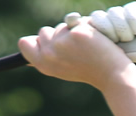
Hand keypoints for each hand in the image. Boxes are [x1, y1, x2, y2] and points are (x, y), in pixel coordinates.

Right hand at [19, 18, 135, 87]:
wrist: (111, 74)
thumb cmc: (88, 70)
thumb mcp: (61, 68)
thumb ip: (46, 57)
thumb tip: (27, 48)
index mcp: (43, 65)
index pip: (25, 43)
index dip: (36, 41)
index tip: (49, 44)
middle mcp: (49, 54)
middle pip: (43, 31)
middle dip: (57, 35)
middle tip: (74, 49)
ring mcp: (62, 43)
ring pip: (60, 26)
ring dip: (71, 31)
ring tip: (85, 46)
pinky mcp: (76, 33)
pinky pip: (76, 21)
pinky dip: (85, 27)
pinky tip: (94, 40)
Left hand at [77, 3, 135, 70]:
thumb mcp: (118, 55)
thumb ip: (101, 48)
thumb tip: (79, 44)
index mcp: (104, 35)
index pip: (89, 26)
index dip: (88, 29)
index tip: (90, 37)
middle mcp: (112, 23)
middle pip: (98, 17)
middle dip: (106, 29)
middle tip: (115, 40)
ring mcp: (123, 15)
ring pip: (113, 13)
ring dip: (122, 28)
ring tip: (131, 38)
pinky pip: (128, 10)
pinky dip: (133, 22)